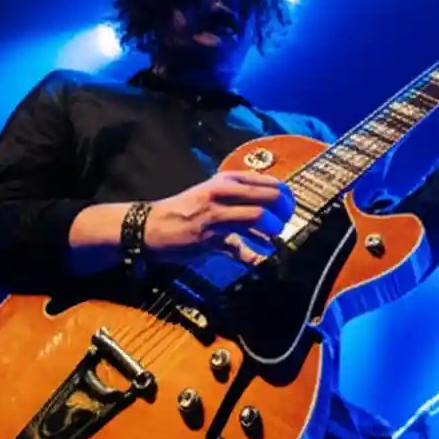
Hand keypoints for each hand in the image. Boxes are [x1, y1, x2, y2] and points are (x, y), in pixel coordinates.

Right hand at [146, 171, 294, 264]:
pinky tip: (256, 258)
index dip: (286, 197)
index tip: (287, 211)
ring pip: (258, 216)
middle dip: (284, 213)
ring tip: (271, 239)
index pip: (270, 182)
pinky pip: (240, 247)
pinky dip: (253, 255)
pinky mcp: (209, 236)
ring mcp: (216, 212)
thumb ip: (240, 202)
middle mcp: (223, 191)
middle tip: (282, 225)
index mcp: (227, 179)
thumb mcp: (214, 195)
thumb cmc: (185, 210)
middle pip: (270, 196)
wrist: (150, 225)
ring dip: (272, 230)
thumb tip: (268, 213)